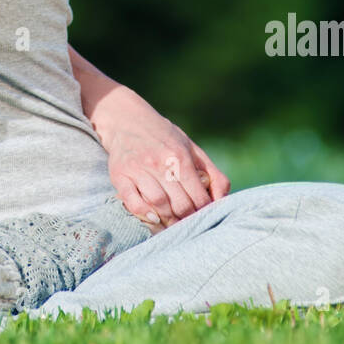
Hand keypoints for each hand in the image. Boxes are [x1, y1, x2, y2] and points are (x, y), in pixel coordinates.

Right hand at [102, 96, 230, 229]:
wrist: (126, 120)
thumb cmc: (164, 137)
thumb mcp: (191, 148)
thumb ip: (212, 174)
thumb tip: (223, 201)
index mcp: (180, 156)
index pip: (198, 196)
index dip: (204, 212)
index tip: (204, 217)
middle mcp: (159, 162)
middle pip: (180, 204)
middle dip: (187, 219)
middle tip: (188, 224)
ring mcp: (138, 169)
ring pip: (158, 204)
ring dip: (168, 220)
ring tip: (173, 223)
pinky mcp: (120, 175)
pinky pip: (132, 201)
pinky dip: (144, 213)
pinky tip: (153, 217)